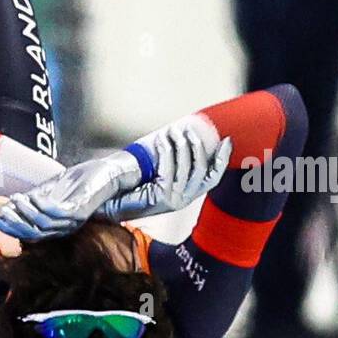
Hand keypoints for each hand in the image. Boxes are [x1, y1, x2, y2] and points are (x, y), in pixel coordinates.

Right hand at [0, 150, 142, 241]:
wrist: (109, 172)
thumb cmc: (82, 180)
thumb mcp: (52, 190)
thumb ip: (35, 198)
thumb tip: (12, 203)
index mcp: (57, 225)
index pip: (30, 233)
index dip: (12, 227)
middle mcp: (65, 227)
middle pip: (34, 233)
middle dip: (16, 223)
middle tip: (2, 211)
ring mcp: (73, 221)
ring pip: (43, 225)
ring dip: (26, 212)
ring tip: (16, 199)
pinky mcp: (81, 211)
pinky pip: (56, 214)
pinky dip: (41, 205)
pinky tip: (33, 196)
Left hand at [96, 129, 231, 222]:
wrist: (112, 206)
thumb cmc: (131, 189)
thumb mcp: (156, 179)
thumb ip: (171, 167)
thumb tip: (182, 139)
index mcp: (187, 196)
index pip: (213, 178)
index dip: (222, 159)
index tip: (226, 140)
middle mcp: (184, 199)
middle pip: (201, 169)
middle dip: (197, 146)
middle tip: (188, 130)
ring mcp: (174, 200)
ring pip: (185, 167)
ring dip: (181, 145)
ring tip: (173, 131)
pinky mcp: (162, 198)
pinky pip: (168, 168)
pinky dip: (166, 151)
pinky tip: (161, 140)